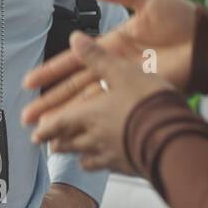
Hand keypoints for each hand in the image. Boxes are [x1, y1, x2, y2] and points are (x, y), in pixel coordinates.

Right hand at [22, 0, 196, 121]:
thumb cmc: (181, 17)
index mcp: (111, 44)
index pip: (74, 59)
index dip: (52, 71)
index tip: (30, 82)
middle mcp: (114, 66)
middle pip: (76, 86)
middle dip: (52, 101)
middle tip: (28, 117)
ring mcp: (127, 83)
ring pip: (91, 102)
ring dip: (69, 115)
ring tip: (47, 131)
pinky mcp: (142, 94)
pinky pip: (113, 109)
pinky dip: (96, 121)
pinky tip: (81, 132)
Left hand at [28, 31, 175, 174]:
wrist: (172, 138)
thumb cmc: (147, 104)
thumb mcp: (122, 72)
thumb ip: (98, 57)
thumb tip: (75, 39)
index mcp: (89, 116)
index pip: (58, 123)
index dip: (45, 127)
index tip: (35, 132)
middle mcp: (94, 139)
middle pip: (68, 144)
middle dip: (57, 143)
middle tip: (50, 145)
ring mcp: (111, 156)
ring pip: (86, 159)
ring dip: (77, 156)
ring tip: (74, 155)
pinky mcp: (129, 167)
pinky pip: (109, 168)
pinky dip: (103, 165)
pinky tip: (108, 162)